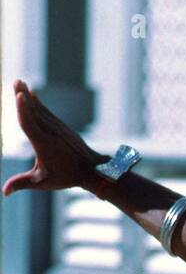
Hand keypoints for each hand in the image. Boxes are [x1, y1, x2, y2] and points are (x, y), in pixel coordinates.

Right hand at [2, 80, 103, 195]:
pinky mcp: (60, 126)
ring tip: (19, 83)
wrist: (90, 169)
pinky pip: (46, 111)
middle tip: (15, 81)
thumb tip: (4, 192)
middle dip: (23, 96)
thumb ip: (22, 183)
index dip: (23, 109)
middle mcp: (49, 131)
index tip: (19, 95)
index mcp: (43, 143)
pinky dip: (38, 102)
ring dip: (29, 96)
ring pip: (40, 109)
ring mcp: (56, 127)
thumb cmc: (66, 176)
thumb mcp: (42, 181)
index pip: (29, 123)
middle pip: (33, 111)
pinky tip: (31, 94)